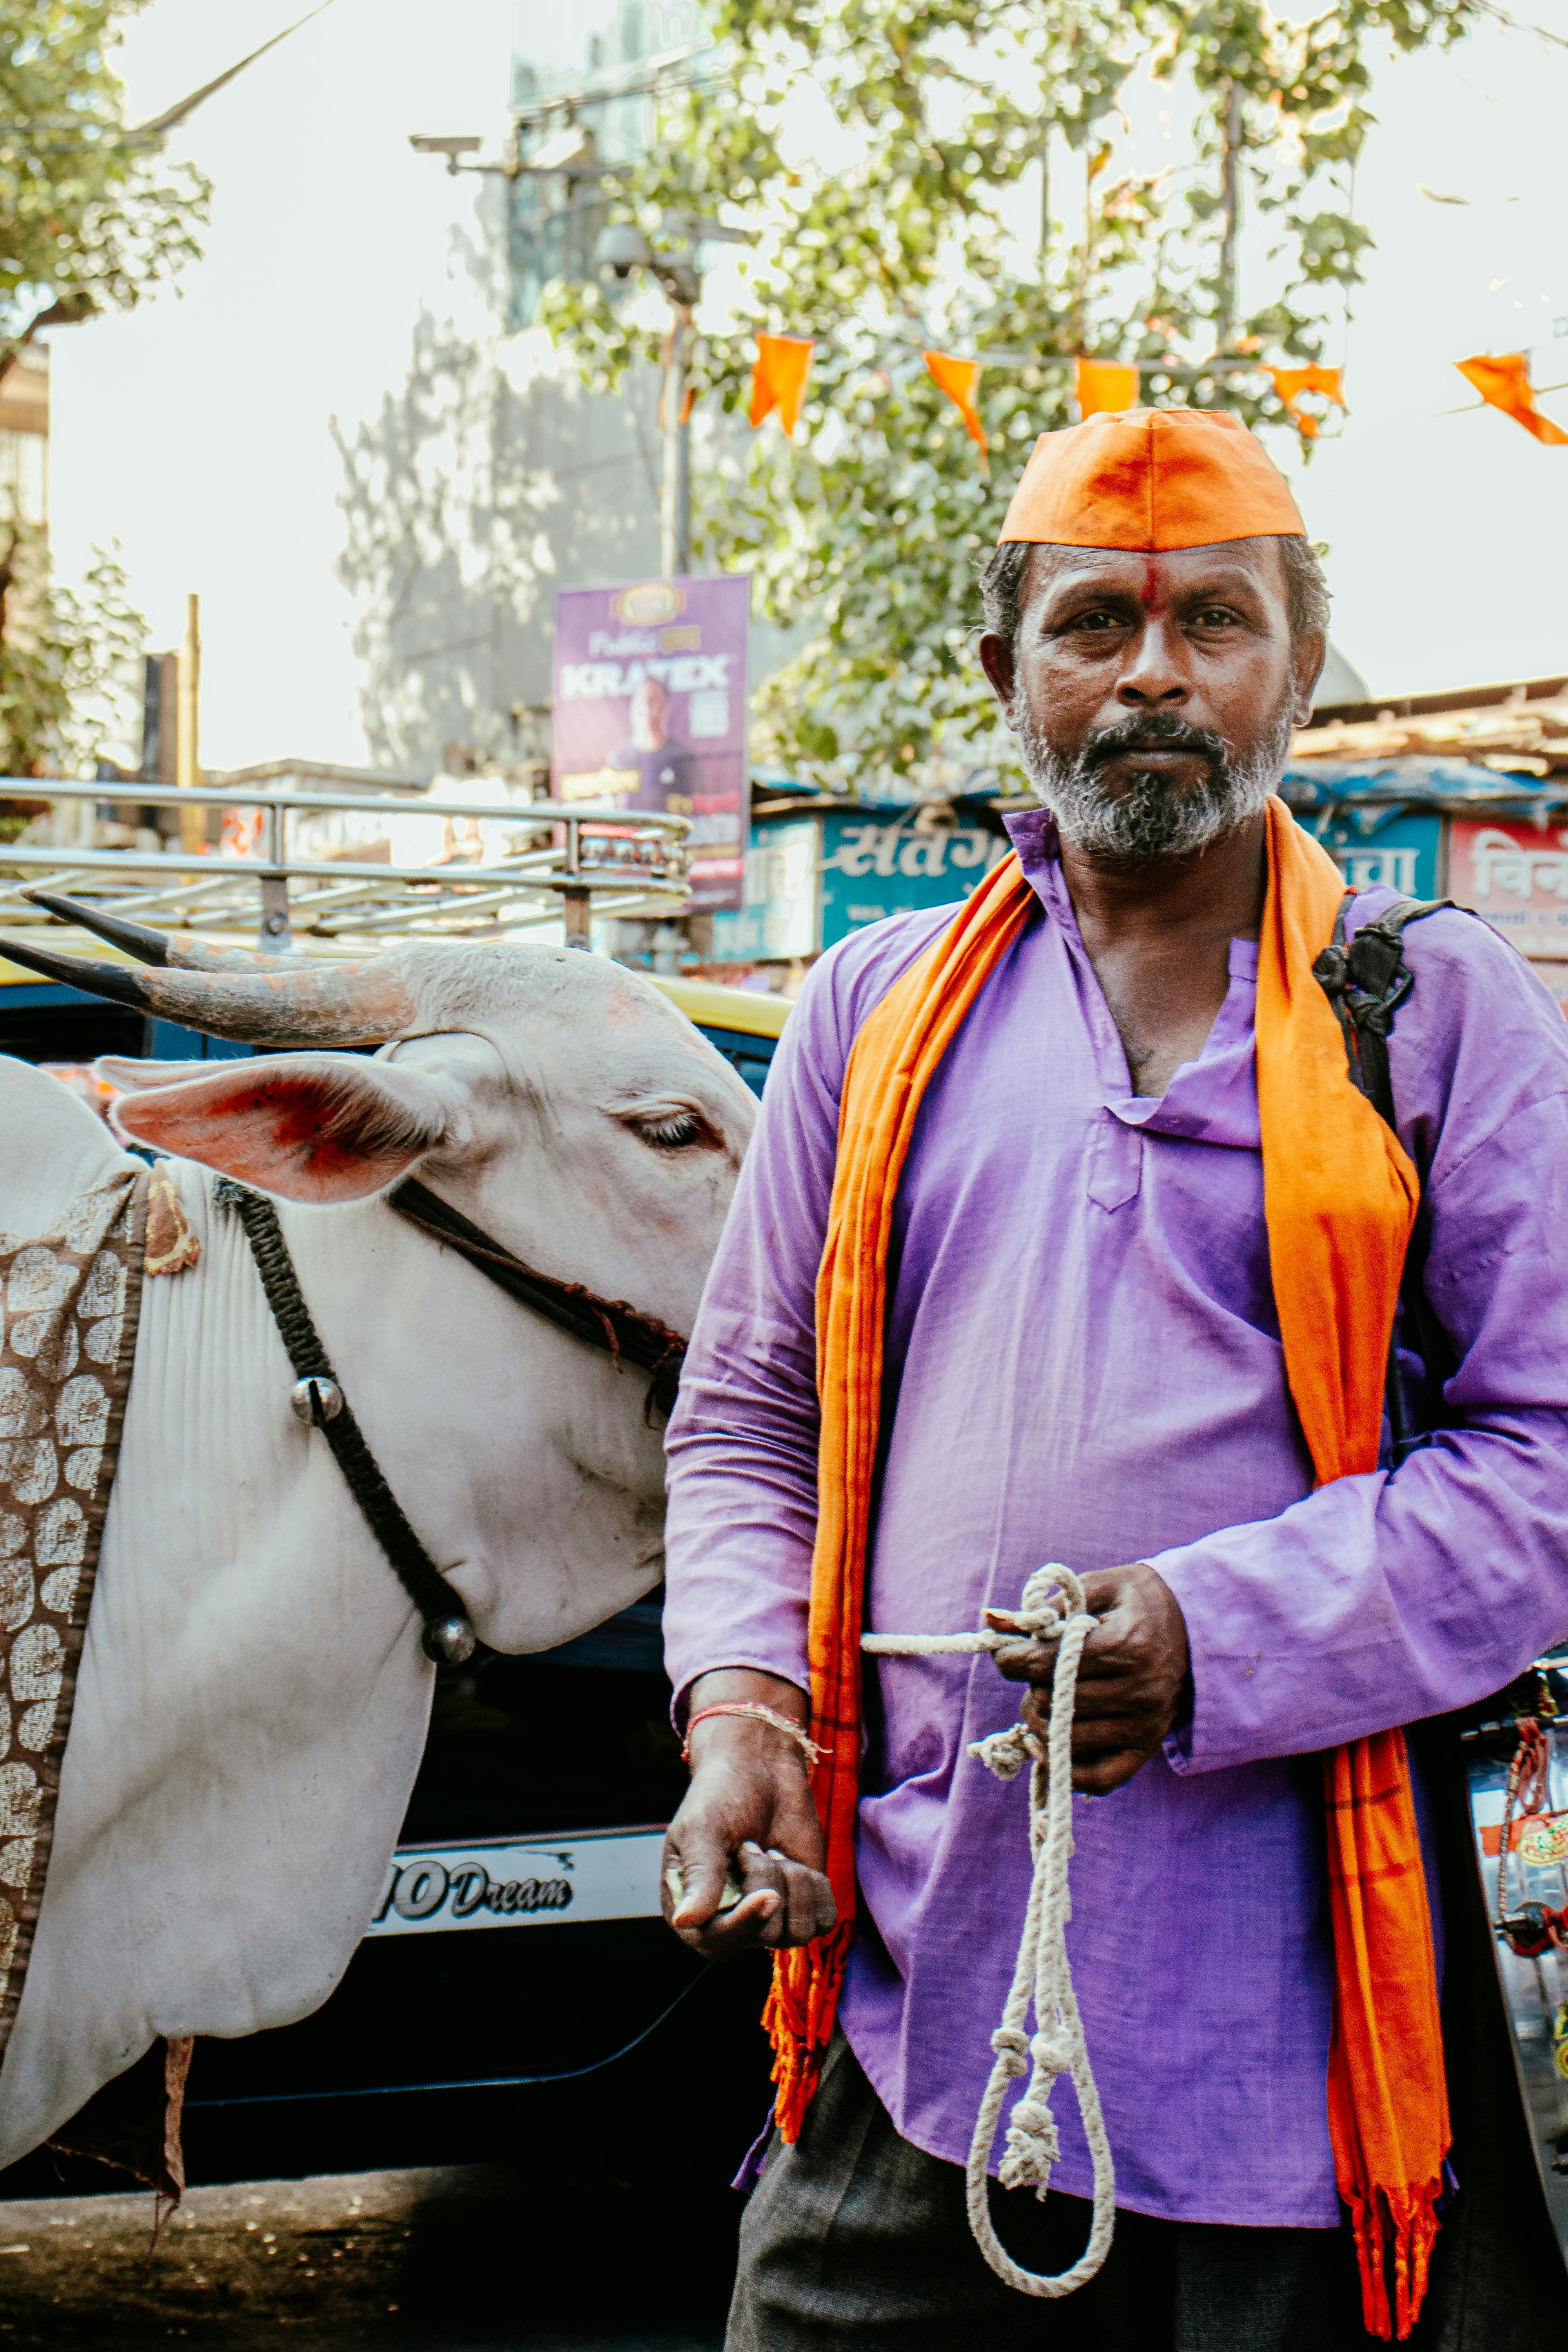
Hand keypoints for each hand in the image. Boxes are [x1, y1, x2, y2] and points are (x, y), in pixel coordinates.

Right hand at [662, 1671, 837, 1959]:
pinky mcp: (803, 1906)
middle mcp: (732, 1922)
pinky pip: (824, 1921)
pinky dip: (816, 1887)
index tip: (767, 1895)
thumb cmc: (720, 1796)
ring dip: (793, 1882)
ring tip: (773, 1850)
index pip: (719, 1942)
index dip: (744, 1925)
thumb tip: (686, 1920)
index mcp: (694, 1911)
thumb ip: (700, 1876)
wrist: (759, 1768)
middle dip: (767, 1881)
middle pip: (766, 1935)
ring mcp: (770, 1917)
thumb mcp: (701, 1830)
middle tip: (751, 1844)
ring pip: (799, 1931)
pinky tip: (794, 1859)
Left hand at [989, 1562, 1189, 1794]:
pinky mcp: (1147, 1748)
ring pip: (1064, 1738)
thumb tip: (990, 1621)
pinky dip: (1065, 1768)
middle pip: (1050, 1701)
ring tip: (1047, 1696)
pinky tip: (1046, 1744)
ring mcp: (1145, 1725)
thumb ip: (1045, 1605)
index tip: (1005, 1653)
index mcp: (1125, 1646)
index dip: (1011, 1658)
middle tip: (1037, 1670)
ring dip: (1040, 1720)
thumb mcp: (1097, 1588)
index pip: (1045, 1663)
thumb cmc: (1139, 1602)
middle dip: (1029, 1684)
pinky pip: (1098, 1779)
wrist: (1198, 1628)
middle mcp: (1138, 1691)